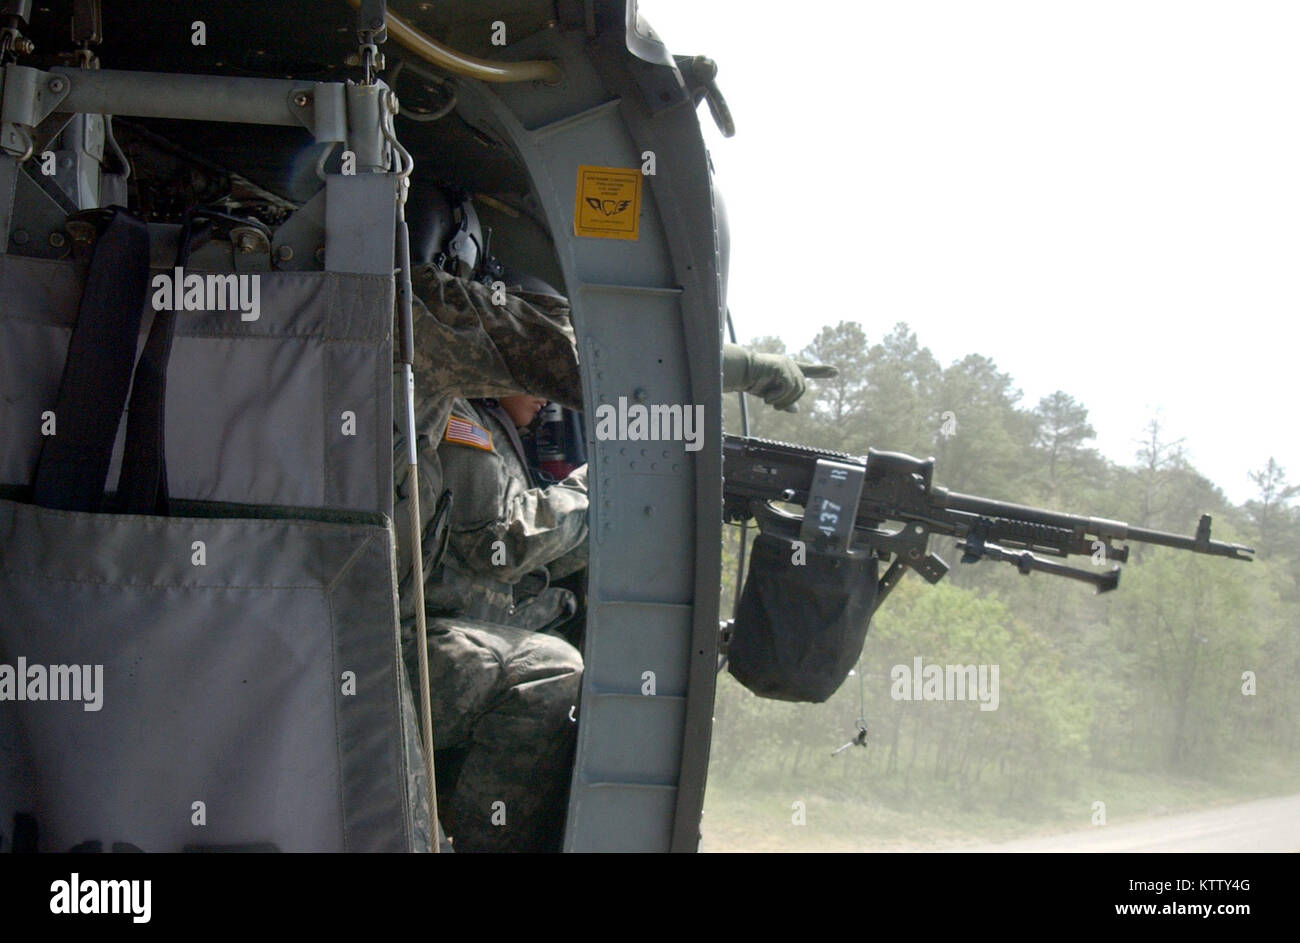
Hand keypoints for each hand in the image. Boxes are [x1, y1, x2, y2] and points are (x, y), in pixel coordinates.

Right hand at [723, 344, 838, 411]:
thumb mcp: (770, 395)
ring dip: (782, 400)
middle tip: (774, 406)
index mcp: (788, 369)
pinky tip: (767, 397)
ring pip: (796, 389)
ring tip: (768, 401)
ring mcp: (787, 364)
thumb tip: (797, 410)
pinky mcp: (782, 366)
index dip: (821, 371)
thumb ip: (784, 400)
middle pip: (801, 388)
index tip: (836, 371)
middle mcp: (790, 365)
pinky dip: (778, 397)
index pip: (808, 370)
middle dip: (788, 401)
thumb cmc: (752, 382)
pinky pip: (788, 387)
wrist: (739, 373)